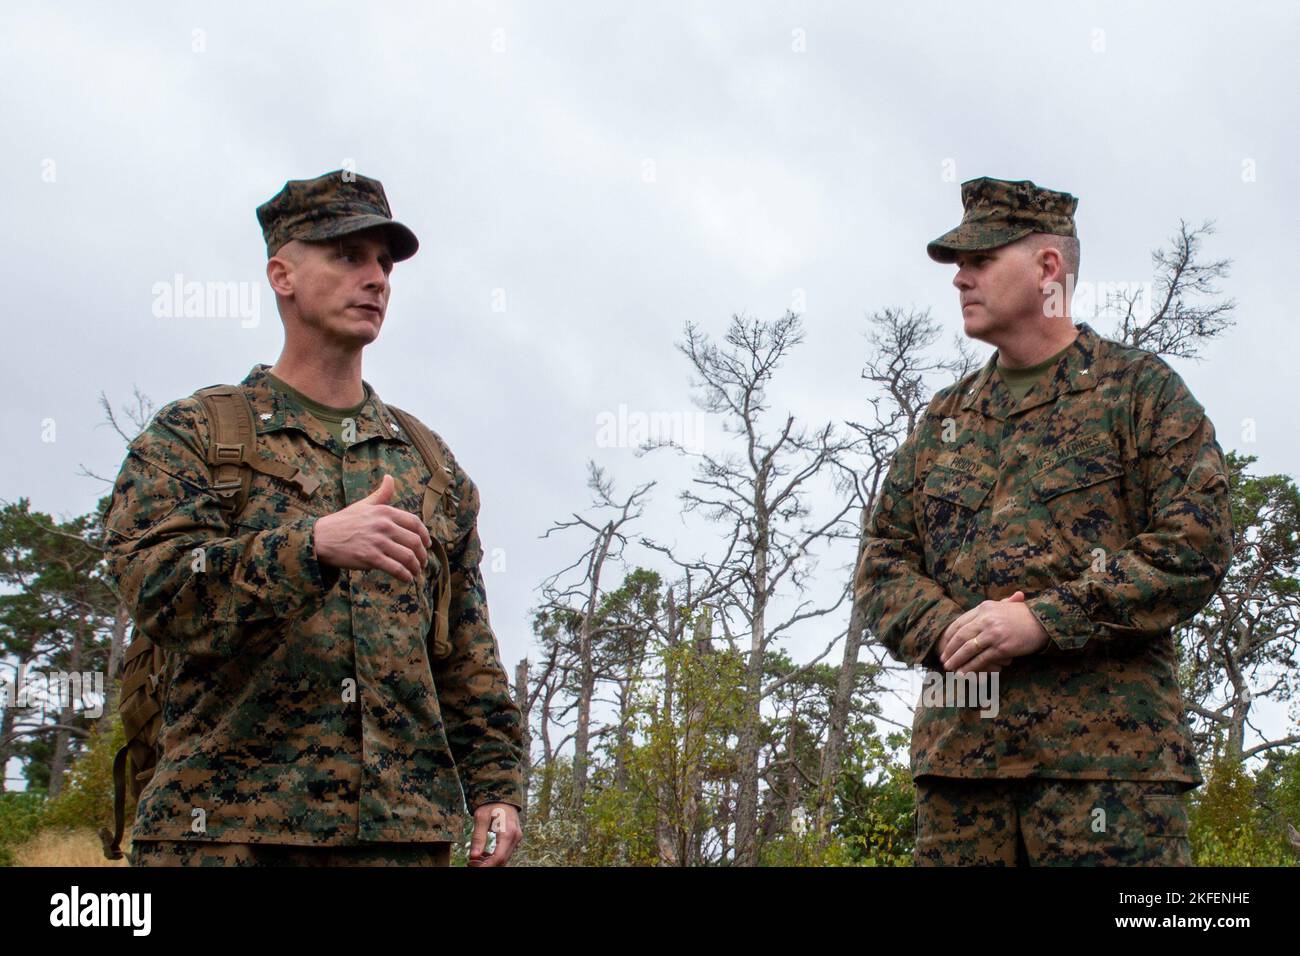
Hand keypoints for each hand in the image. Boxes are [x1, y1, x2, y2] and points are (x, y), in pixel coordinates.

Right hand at [312, 474, 431, 581]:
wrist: (321, 538)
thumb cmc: (343, 522)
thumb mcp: (364, 504)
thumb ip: (381, 494)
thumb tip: (390, 477)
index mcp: (385, 511)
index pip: (414, 522)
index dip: (424, 535)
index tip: (427, 545)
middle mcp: (384, 525)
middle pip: (414, 541)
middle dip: (422, 555)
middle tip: (422, 562)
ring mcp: (378, 542)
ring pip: (408, 556)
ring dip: (416, 567)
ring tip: (416, 572)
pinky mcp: (370, 558)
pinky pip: (396, 568)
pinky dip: (405, 576)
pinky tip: (407, 579)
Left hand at [467, 803, 521, 866]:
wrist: (502, 795)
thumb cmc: (491, 804)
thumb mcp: (481, 818)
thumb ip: (478, 837)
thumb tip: (473, 856)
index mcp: (508, 832)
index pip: (498, 857)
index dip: (486, 865)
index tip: (472, 865)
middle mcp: (515, 837)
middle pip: (502, 860)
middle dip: (486, 864)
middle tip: (470, 862)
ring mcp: (516, 838)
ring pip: (504, 858)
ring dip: (489, 861)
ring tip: (474, 859)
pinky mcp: (514, 838)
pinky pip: (505, 852)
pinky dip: (494, 856)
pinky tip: (483, 855)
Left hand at [938, 591, 1048, 672]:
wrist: (1045, 620)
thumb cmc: (1024, 615)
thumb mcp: (1003, 606)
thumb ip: (987, 612)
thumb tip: (973, 621)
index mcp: (984, 608)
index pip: (959, 623)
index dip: (949, 636)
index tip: (944, 646)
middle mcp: (986, 619)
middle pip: (961, 636)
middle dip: (950, 650)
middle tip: (943, 660)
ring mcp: (994, 634)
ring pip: (968, 649)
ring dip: (957, 660)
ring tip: (950, 669)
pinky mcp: (1002, 647)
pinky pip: (981, 659)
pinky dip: (971, 668)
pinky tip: (964, 674)